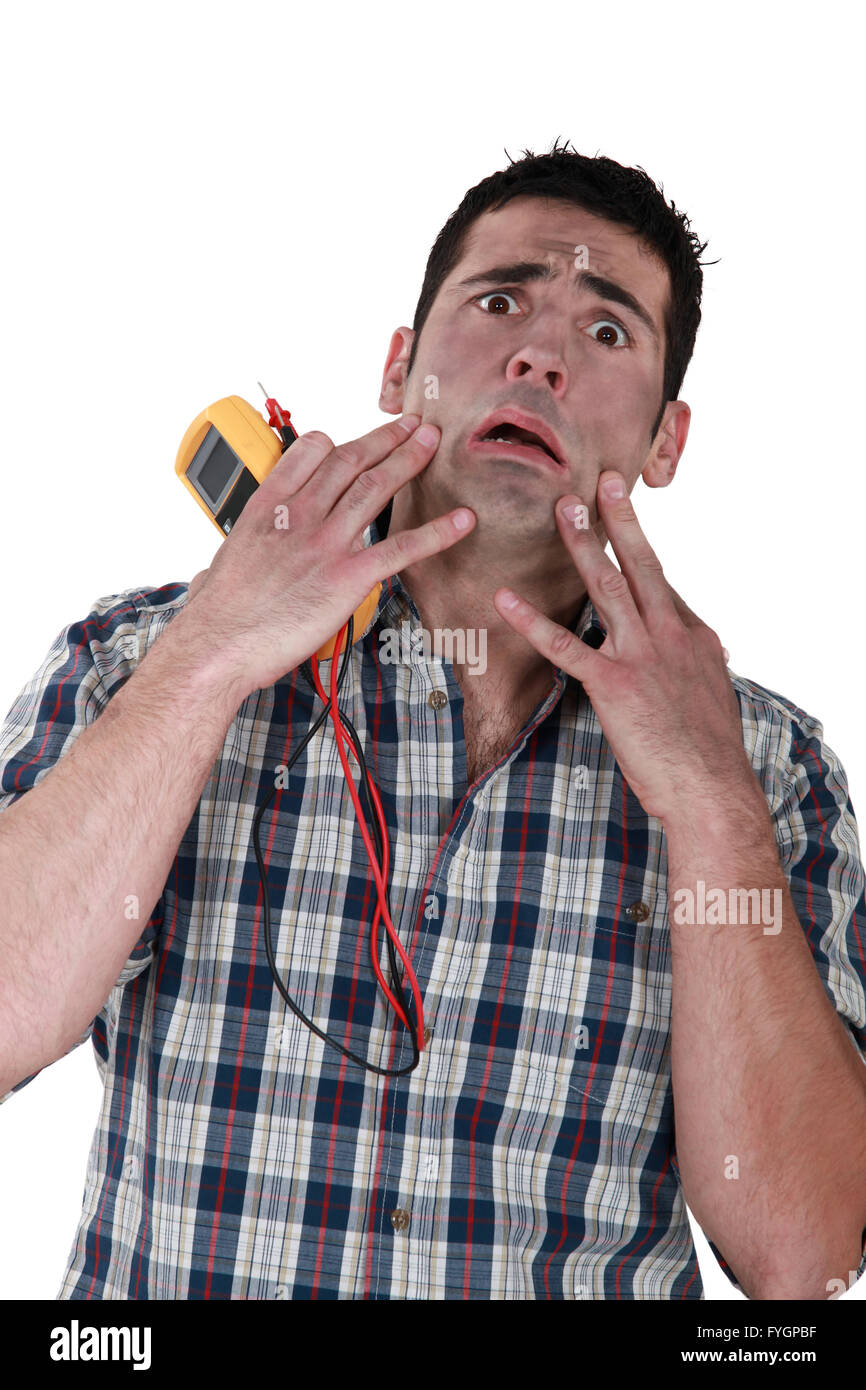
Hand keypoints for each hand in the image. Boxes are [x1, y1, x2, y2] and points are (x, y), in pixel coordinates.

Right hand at [182, 416, 474, 699]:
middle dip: (386, 439)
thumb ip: (230, 562)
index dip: (339, 442)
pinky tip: (462, 521)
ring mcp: (326, 543)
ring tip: (433, 441)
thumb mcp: (217, 570)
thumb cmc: (216, 615)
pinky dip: (437, 532)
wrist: (218, 643)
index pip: (309, 453)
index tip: (356, 440)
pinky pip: (401, 548)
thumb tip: (213, 577)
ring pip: (376, 488)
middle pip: (351, 461)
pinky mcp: (348, 577)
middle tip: (412, 424)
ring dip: (409, 460)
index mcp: (268, 507)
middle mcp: (300, 515)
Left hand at [492, 470, 756, 826]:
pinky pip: (564, 645)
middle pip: (641, 565)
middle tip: (603, 482)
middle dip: (620, 520)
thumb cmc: (709, 753)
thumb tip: (689, 658)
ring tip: (561, 509)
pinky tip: (504, 598)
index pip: (663, 585)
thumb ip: (694, 668)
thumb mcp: (711, 697)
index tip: (624, 517)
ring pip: (607, 586)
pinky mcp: (612, 684)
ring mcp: (641, 656)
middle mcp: (670, 636)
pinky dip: (531, 620)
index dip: (640, 554)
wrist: (711, 788)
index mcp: (695, 637)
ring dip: (582, 544)